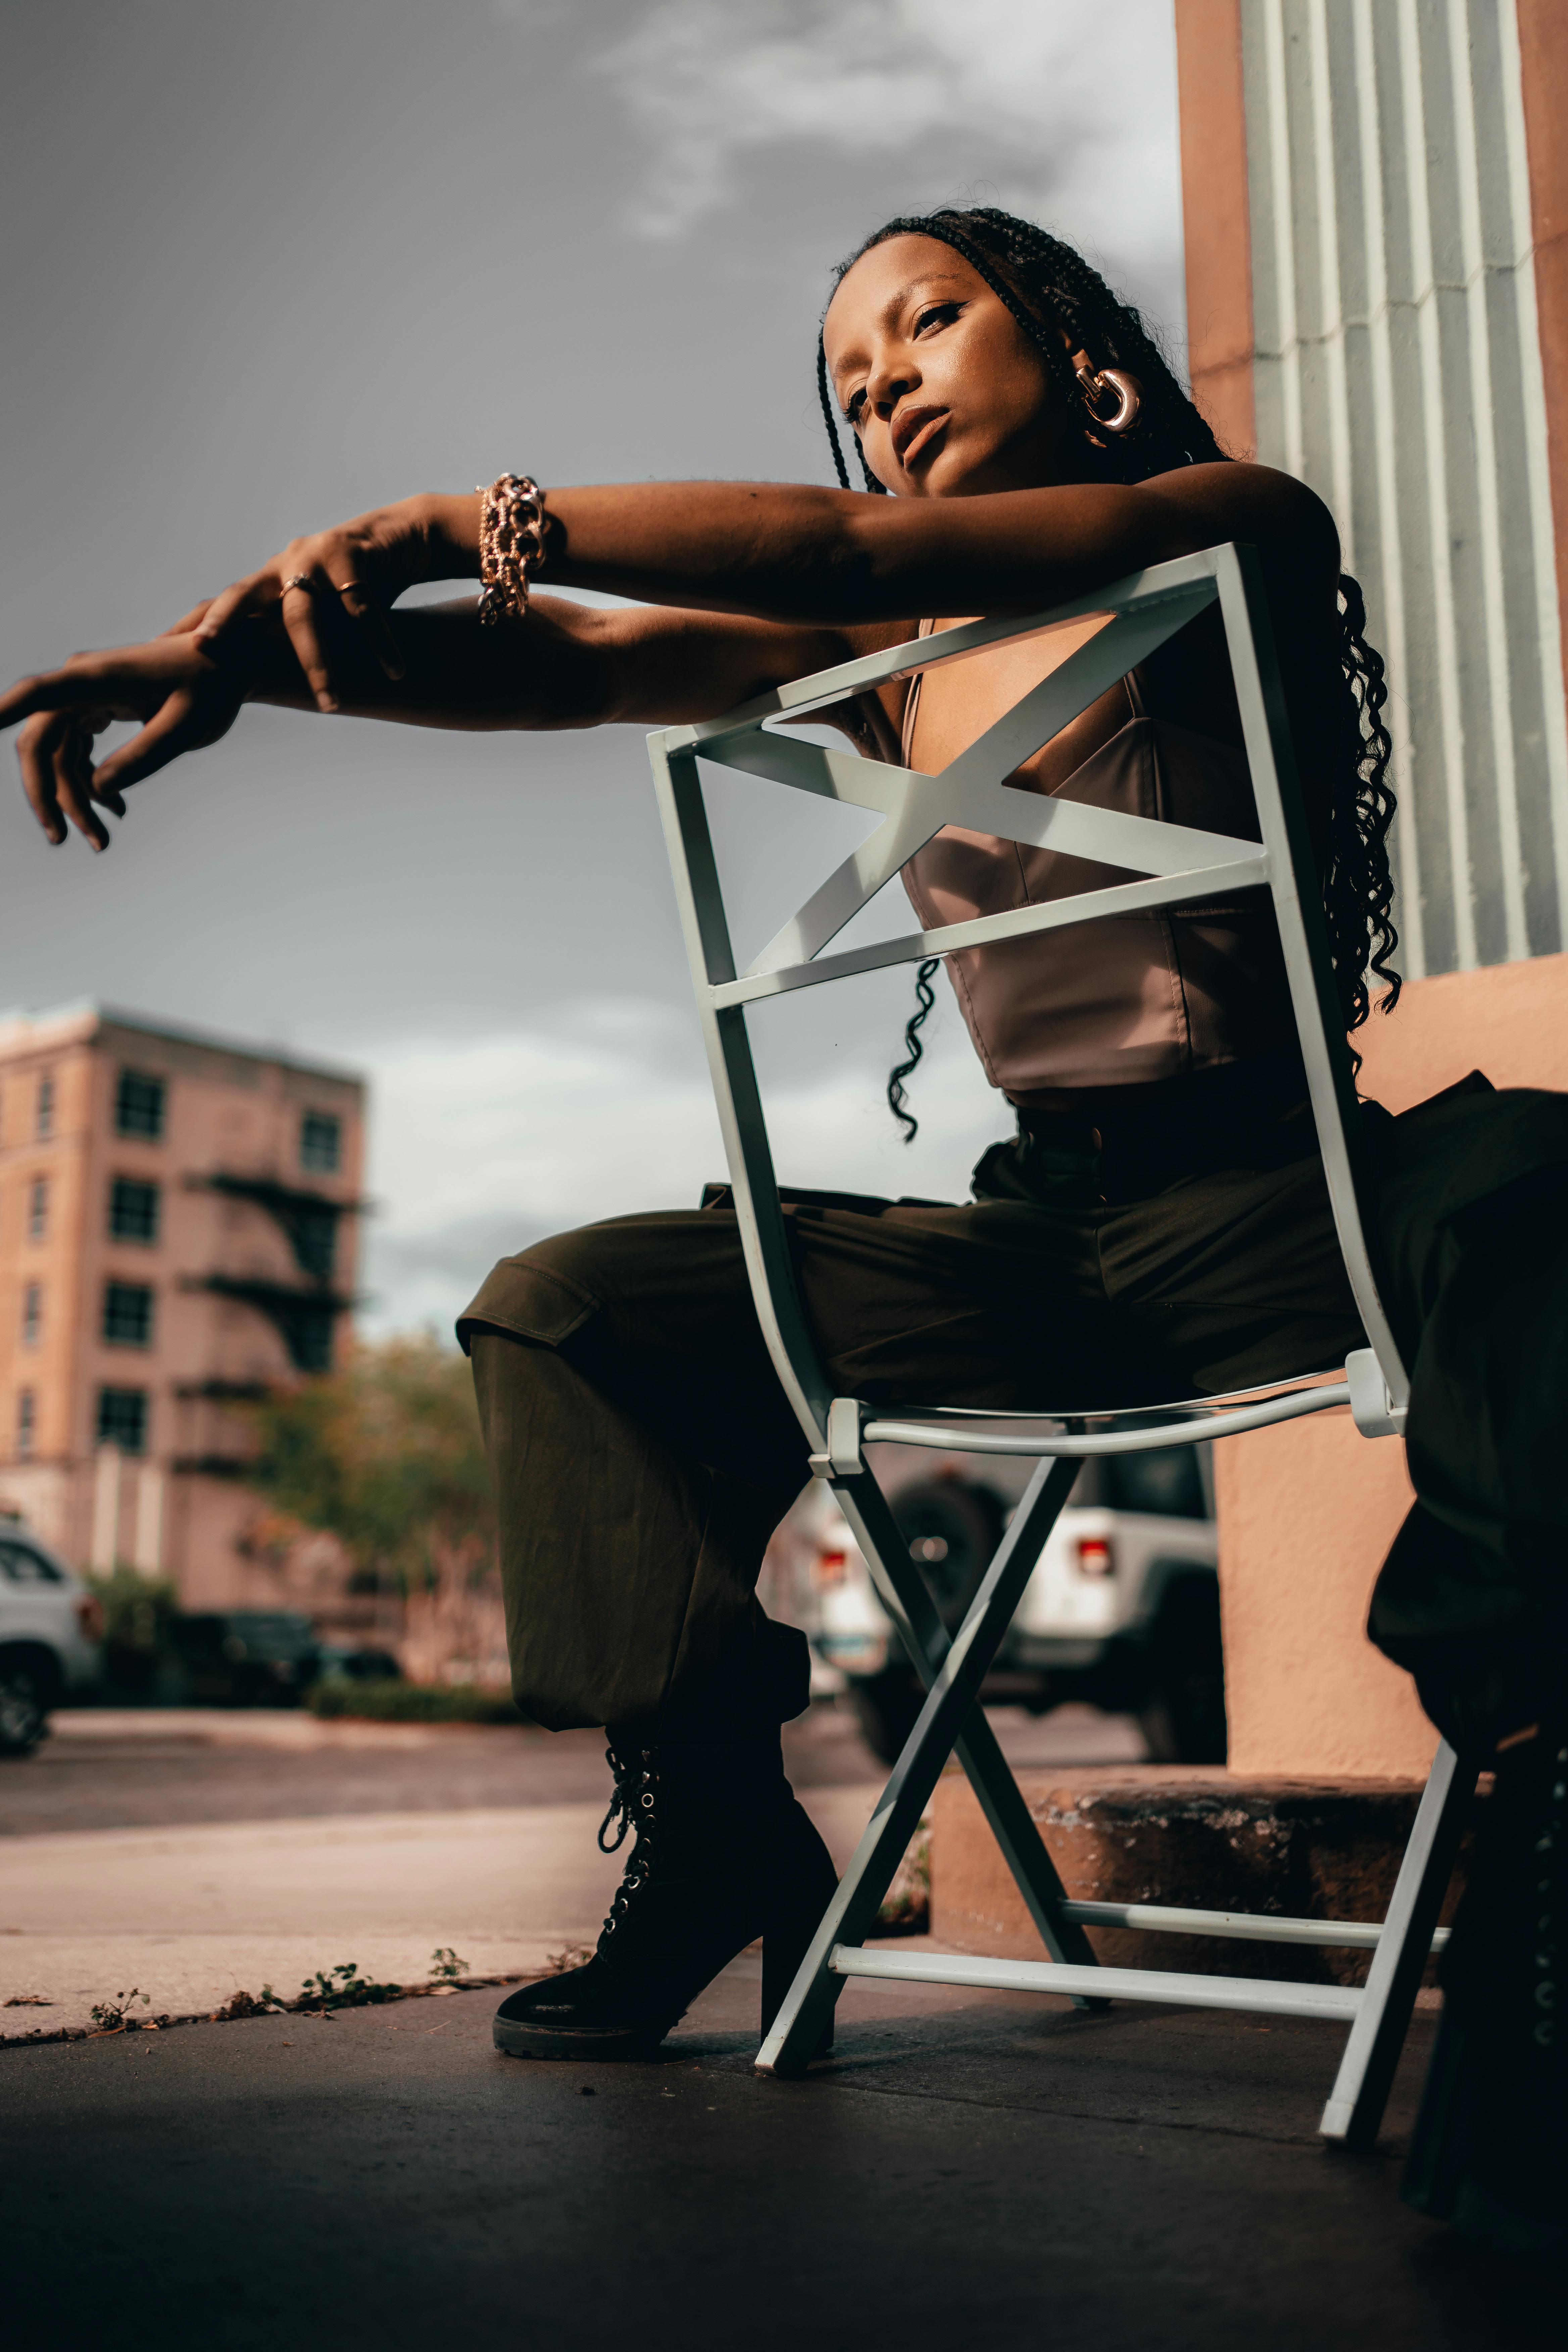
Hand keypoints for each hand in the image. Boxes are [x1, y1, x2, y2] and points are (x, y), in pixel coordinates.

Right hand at [0, 634, 249, 849]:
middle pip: (39, 744)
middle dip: (47, 795)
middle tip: (63, 841)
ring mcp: (83, 697)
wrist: (226, 663)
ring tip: (101, 842)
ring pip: (57, 756)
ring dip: (73, 801)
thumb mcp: (186, 728)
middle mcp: (79, 684)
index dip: (5, 710)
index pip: (39, 695)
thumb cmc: (210, 687)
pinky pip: (75, 753)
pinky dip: (89, 785)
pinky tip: (114, 810)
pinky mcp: (93, 709)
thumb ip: (144, 756)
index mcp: (97, 678)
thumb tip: (98, 788)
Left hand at [191, 493, 470, 712]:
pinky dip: (380, 643)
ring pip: (305, 616)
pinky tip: (394, 672)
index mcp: (269, 581)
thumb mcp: (319, 610)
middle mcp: (283, 565)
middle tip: (202, 647)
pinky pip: (362, 607)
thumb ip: (289, 634)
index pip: (222, 604)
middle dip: (222, 622)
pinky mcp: (352, 552)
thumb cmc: (357, 586)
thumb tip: (256, 681)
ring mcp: (314, 556)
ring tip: (329, 704)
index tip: (162, 646)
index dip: (194, 623)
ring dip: (317, 662)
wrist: (402, 539)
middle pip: (243, 598)